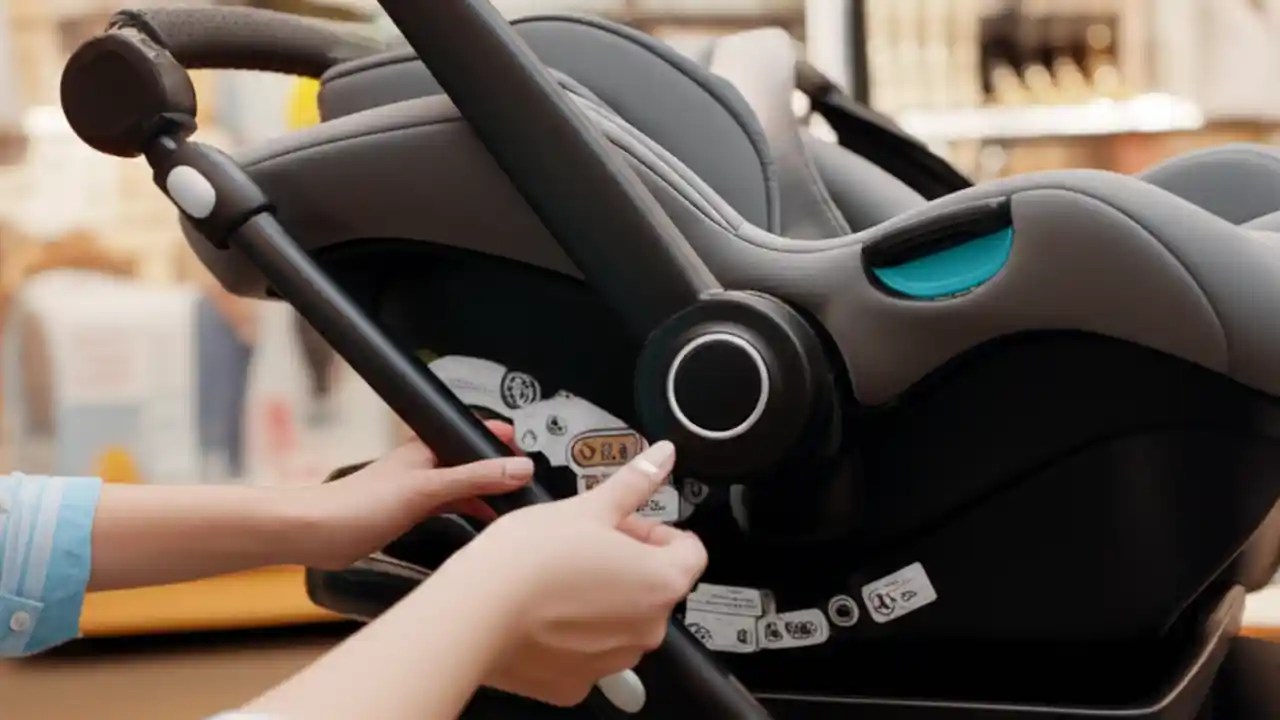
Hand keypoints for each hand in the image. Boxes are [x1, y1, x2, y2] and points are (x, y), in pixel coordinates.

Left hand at [297, 421, 533, 570]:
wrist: (320, 533)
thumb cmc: (360, 503)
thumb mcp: (428, 488)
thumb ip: (475, 478)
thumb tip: (520, 468)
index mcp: (428, 446)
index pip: (474, 430)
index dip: (503, 438)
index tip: (528, 453)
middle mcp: (426, 463)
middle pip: (473, 460)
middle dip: (500, 469)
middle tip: (527, 485)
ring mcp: (420, 487)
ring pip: (464, 486)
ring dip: (486, 494)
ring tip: (512, 507)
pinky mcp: (412, 511)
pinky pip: (452, 507)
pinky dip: (471, 513)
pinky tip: (483, 524)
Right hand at [431, 440, 707, 707]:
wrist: (474, 612)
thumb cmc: (528, 559)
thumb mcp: (587, 507)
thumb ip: (635, 483)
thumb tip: (663, 456)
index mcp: (661, 581)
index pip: (688, 550)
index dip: (655, 530)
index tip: (623, 523)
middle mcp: (647, 629)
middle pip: (653, 586)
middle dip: (627, 562)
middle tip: (585, 543)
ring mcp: (612, 661)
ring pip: (621, 621)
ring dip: (602, 598)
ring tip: (560, 575)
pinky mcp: (575, 683)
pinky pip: (587, 653)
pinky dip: (573, 634)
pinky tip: (544, 611)